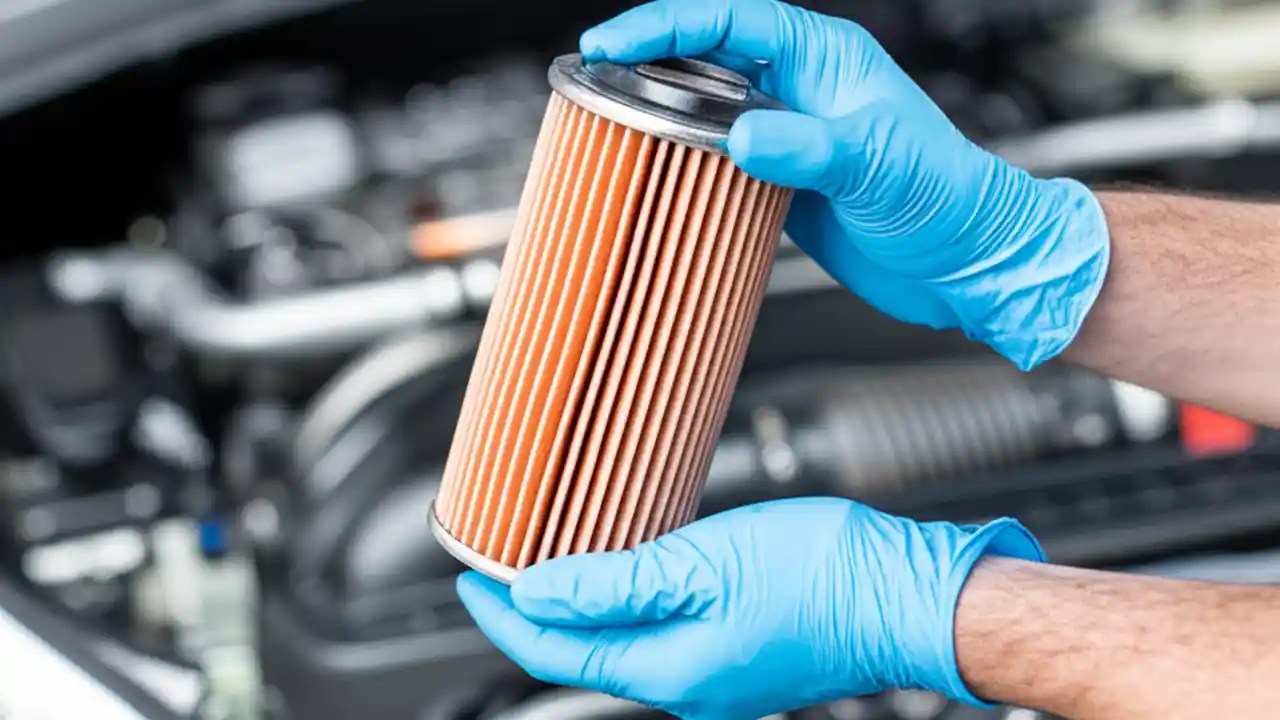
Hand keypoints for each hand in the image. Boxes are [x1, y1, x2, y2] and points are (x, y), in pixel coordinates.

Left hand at [457, 499, 1043, 718]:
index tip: (468, 575)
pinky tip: (629, 567)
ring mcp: (717, 674)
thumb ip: (613, 585)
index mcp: (668, 670)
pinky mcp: (741, 653)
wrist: (905, 593)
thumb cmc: (822, 577)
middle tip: (501, 561)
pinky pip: (663, 632)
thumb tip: (535, 593)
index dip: (504, 614)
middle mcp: (688, 686)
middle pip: (585, 650)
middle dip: (536, 610)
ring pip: (624, 641)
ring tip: (554, 558)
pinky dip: (629, 602)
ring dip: (582, 604)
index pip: (556, 649)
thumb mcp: (702, 564)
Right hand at [578, 0, 1110, 370]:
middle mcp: (801, 91)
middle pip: (707, 60)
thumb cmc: (948, 197)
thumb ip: (810, 147)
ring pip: (706, 111)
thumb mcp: (878, 164)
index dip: (666, 25)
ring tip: (609, 125)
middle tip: (593, 82)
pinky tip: (657, 179)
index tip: (612, 42)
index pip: (732, 20)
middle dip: (648, 63)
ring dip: (660, 115)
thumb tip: (743, 136)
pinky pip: (719, 163)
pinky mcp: (783, 184)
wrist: (968, 262)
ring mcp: (789, 138)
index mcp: (826, 60)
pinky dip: (685, 167)